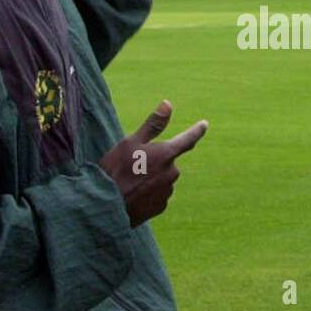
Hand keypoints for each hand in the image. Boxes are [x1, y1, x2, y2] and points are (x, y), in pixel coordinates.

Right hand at [98, 100, 207, 226]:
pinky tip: (132, 194)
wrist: (106, 205)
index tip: (204, 124)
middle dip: (155, 161)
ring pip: (162, 178)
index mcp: (166, 154)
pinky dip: (148, 192)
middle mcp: (172, 173)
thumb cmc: (116, 169)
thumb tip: (168, 104)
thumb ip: (153, 124)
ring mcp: (167, 191)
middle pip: (167, 162)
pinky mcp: (161, 206)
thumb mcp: (131, 142)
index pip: (187, 139)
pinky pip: (157, 194)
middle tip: (132, 165)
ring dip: (151, 177)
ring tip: (129, 181)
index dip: (196, 131)